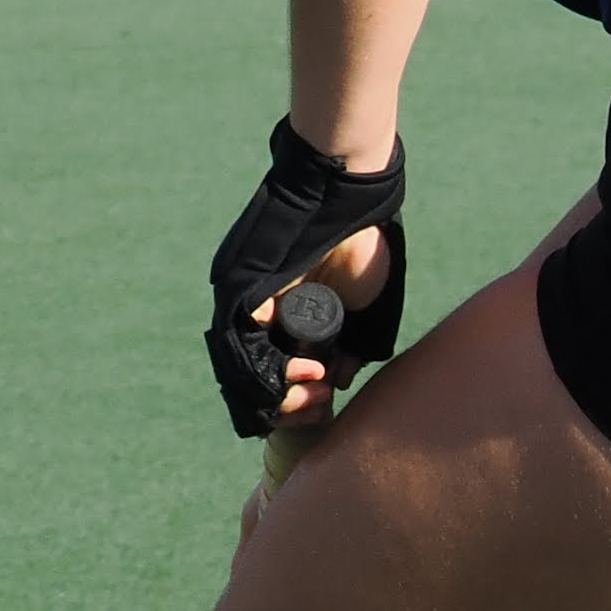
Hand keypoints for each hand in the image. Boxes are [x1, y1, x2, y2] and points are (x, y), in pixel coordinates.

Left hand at [245, 225, 397, 431]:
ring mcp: (251, 303)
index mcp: (292, 317)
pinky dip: (271, 370)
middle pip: (257, 377)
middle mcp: (266, 313)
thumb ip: (353, 347)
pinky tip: (308, 374)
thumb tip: (335, 381)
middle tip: (319, 406)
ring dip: (280, 393)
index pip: (280, 372)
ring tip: (315, 394)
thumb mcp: (367, 312)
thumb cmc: (367, 247)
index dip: (299, 399)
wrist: (356, 204)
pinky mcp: (243, 293)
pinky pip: (243, 345)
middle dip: (288, 405)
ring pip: (246, 369)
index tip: (325, 407)